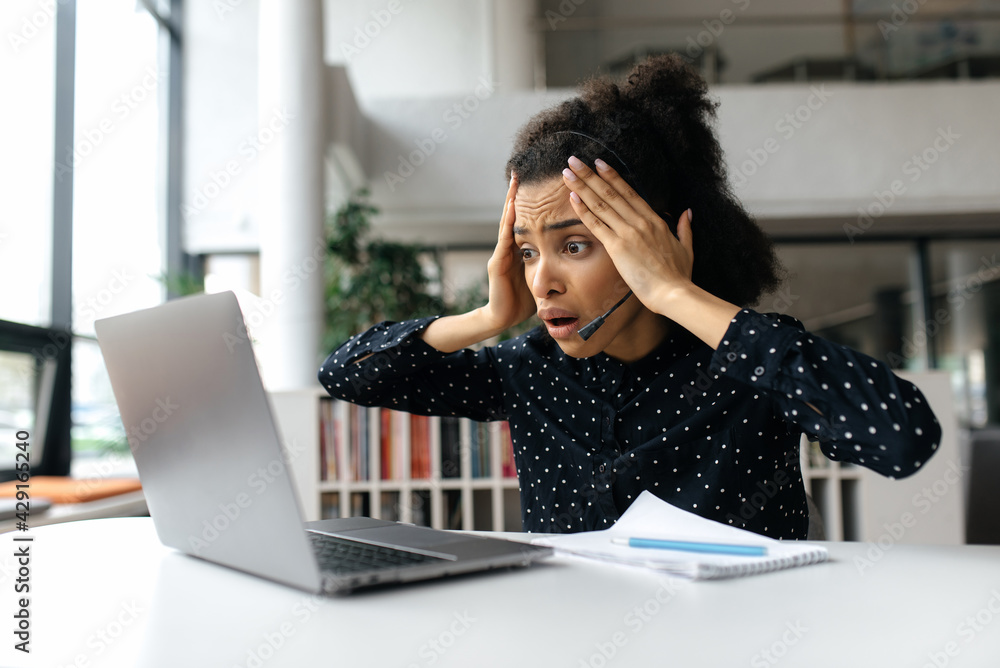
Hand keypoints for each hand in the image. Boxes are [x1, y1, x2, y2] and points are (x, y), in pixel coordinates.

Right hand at [481, 172, 535, 332]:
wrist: (502, 318)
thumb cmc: (521, 300)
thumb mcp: (539, 277)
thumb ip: (547, 264)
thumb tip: (569, 254)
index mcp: (519, 250)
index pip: (525, 220)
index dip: (530, 202)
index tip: (537, 181)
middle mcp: (508, 247)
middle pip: (513, 215)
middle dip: (517, 193)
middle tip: (521, 170)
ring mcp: (500, 254)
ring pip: (507, 222)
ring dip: (511, 201)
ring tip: (515, 182)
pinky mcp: (497, 263)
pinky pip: (504, 239)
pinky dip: (508, 222)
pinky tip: (512, 209)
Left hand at [562, 156, 693, 314]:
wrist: (673, 293)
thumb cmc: (679, 276)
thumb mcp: (687, 248)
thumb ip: (685, 228)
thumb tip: (687, 212)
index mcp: (655, 220)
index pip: (629, 192)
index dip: (612, 176)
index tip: (599, 163)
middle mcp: (640, 221)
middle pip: (611, 192)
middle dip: (590, 174)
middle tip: (574, 159)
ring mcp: (628, 232)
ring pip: (601, 203)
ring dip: (582, 186)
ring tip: (568, 172)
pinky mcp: (618, 247)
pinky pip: (597, 224)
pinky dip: (583, 209)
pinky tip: (572, 197)